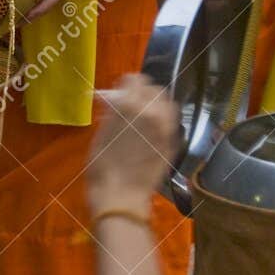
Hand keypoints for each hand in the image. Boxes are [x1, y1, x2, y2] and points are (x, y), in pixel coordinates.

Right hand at [86, 73, 180, 210]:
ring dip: (157, 105)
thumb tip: (117, 101)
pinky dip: (163, 121)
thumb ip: (113, 112)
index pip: (134, 79)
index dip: (126, 85)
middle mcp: (152, 112)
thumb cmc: (102, 165)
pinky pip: (170, 122)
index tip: (120, 93)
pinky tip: (152, 132)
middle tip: (133, 103)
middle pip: (154, 88)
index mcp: (130, 106)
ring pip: (167, 103)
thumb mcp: (102, 132)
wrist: (121, 195)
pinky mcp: (173, 142)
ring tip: (146, 116)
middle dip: (143, 92)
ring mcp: (166, 128)